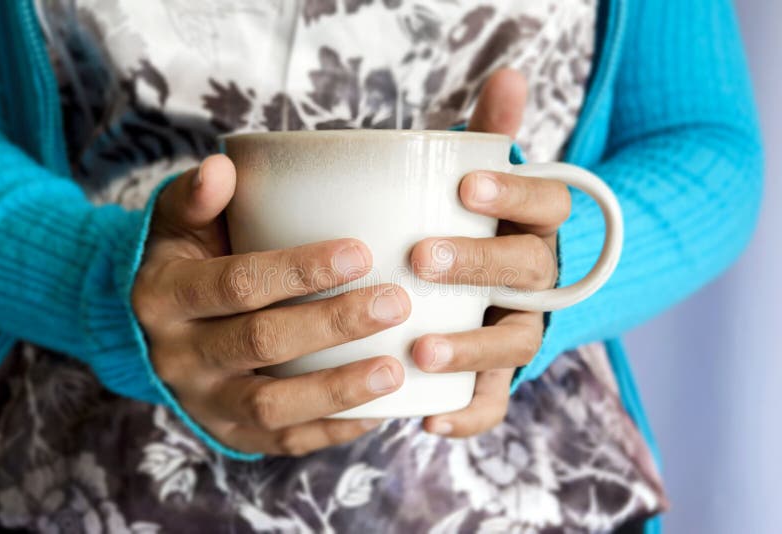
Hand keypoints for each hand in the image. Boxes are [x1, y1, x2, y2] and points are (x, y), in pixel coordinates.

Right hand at [132, 155, 409, 455]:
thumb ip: (197, 197)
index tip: (361, 253)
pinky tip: (381, 408)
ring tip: (396, 369)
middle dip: (332, 324)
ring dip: (337, 390)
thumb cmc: (186, 259)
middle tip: (395, 303)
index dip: (298, 271)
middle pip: (260, 342)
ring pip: (272, 406)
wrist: (154, 327)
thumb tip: (222, 167)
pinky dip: (333, 429)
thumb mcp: (176, 222)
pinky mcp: (229, 435)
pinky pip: (283, 442)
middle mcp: (177, 356)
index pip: (236, 283)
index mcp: (165, 295)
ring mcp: (203, 403)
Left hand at [411, 69, 570, 436]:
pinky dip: (468, 416)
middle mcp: (539, 280)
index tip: (470, 183)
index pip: (546, 202)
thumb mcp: (485, 176)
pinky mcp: (502, 374)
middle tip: (423, 258)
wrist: (500, 283)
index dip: (515, 192)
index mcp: (536, 225)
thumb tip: (509, 73)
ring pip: (513, 343)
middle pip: (527, 274)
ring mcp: (523, 329)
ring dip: (471, 349)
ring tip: (421, 350)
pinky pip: (496, 401)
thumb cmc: (477, 224)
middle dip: (479, 266)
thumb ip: (491, 133)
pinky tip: (428, 419)